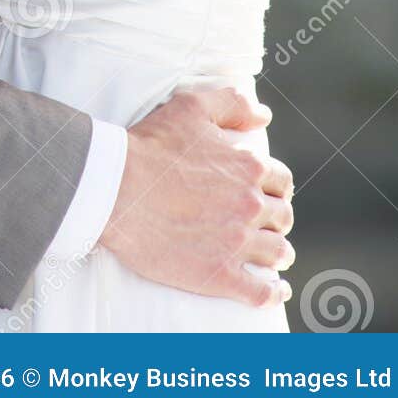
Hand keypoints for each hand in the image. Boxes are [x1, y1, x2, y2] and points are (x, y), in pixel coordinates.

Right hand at [100, 86, 293, 308]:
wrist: (115, 188)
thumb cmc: (150, 145)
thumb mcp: (191, 106)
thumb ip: (232, 104)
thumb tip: (263, 116)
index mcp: (248, 167)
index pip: (280, 180)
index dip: (274, 186)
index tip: (265, 193)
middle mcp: (250, 205)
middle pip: (282, 217)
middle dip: (277, 220)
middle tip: (264, 224)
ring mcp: (237, 243)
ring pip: (277, 253)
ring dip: (278, 253)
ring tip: (272, 256)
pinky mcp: (219, 275)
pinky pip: (261, 292)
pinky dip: (273, 293)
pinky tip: (275, 291)